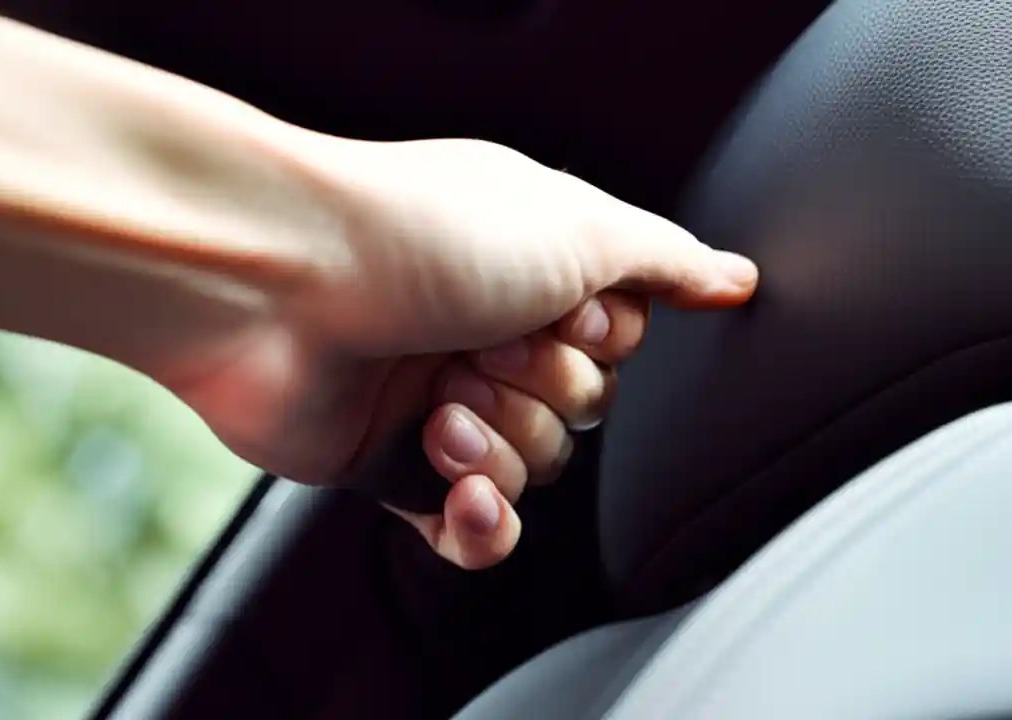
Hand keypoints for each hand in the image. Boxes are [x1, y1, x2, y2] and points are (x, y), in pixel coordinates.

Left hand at [164, 137, 757, 567]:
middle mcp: (487, 329)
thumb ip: (664, 261)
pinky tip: (458, 490)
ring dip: (500, 444)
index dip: (606, 342)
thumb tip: (736, 279)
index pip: (622, 340)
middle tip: (485, 347)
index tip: (570, 312)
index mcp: (531, 269)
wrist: (275, 282)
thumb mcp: (577, 225)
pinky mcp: (389, 464)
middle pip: (583, 411)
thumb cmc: (419, 235)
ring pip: (532, 470)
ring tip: (441, 405)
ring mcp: (438, 399)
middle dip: (544, 389)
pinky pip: (470, 528)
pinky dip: (478, 522)